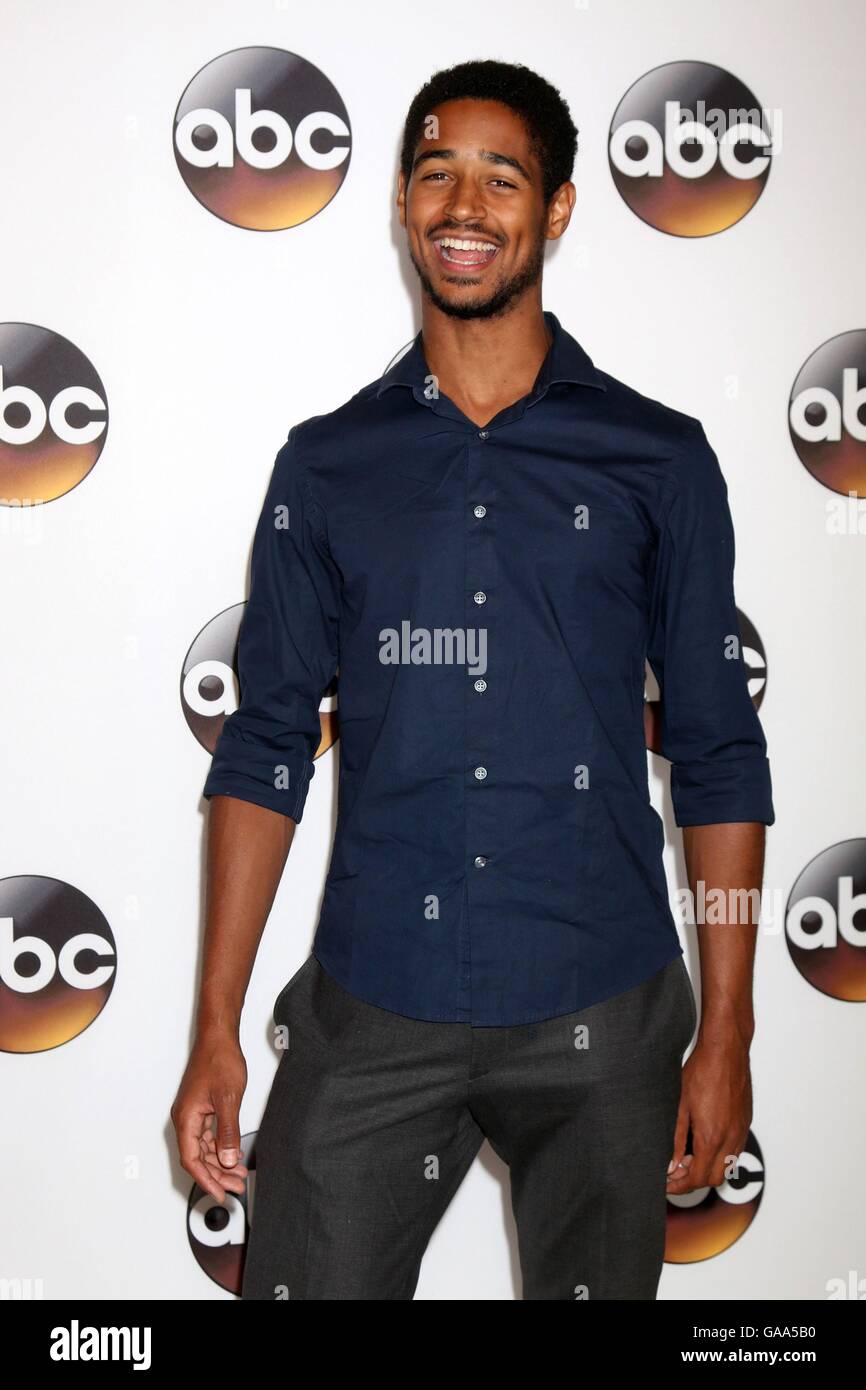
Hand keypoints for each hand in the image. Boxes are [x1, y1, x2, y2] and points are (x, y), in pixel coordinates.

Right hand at [171, 1034, 249, 1203]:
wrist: (218, 1037)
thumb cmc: (219, 1060)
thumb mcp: (228, 1099)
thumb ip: (228, 1132)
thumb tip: (228, 1159)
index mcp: (186, 1118)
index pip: (192, 1159)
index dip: (206, 1180)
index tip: (219, 1194)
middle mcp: (185, 1118)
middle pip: (197, 1157)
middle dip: (216, 1175)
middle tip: (236, 1187)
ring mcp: (193, 1113)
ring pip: (204, 1148)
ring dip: (220, 1162)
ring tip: (238, 1175)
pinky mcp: (201, 1108)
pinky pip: (208, 1135)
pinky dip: (221, 1147)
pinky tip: (234, 1154)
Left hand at [666, 1028, 751, 1194]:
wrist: (726, 1051)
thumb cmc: (702, 1071)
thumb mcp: (680, 1105)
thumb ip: (675, 1138)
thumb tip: (671, 1163)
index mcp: (711, 1136)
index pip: (697, 1178)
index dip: (680, 1186)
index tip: (668, 1184)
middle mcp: (730, 1138)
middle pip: (714, 1179)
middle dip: (693, 1181)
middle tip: (675, 1172)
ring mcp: (740, 1130)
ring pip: (727, 1167)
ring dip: (708, 1170)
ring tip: (687, 1158)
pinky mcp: (745, 1122)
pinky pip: (735, 1151)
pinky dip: (720, 1157)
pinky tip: (705, 1144)